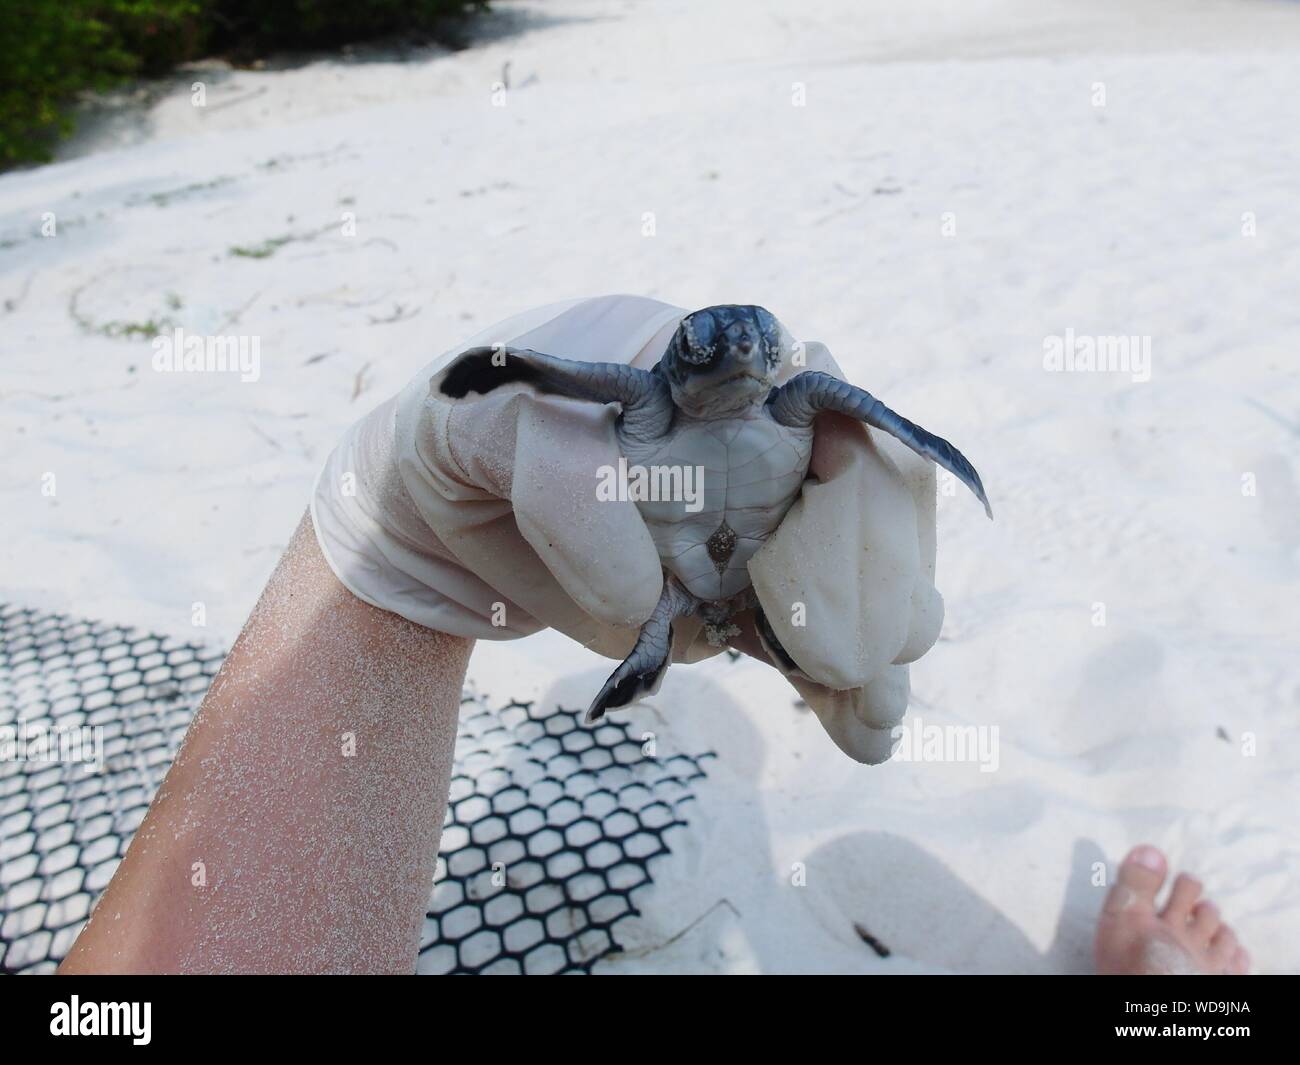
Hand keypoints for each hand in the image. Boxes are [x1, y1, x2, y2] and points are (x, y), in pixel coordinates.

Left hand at [312, 295, 942, 762]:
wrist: (440, 507)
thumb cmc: (470, 428)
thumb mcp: (486, 419)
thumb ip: (566, 477)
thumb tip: (646, 590)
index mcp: (718, 374)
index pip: (823, 406)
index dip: (852, 474)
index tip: (838, 543)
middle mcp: (756, 447)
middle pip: (861, 505)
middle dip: (882, 582)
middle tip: (873, 653)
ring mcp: (752, 529)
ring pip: (847, 584)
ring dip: (877, 651)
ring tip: (876, 712)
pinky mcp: (730, 604)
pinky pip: (798, 646)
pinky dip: (836, 692)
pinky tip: (861, 735)